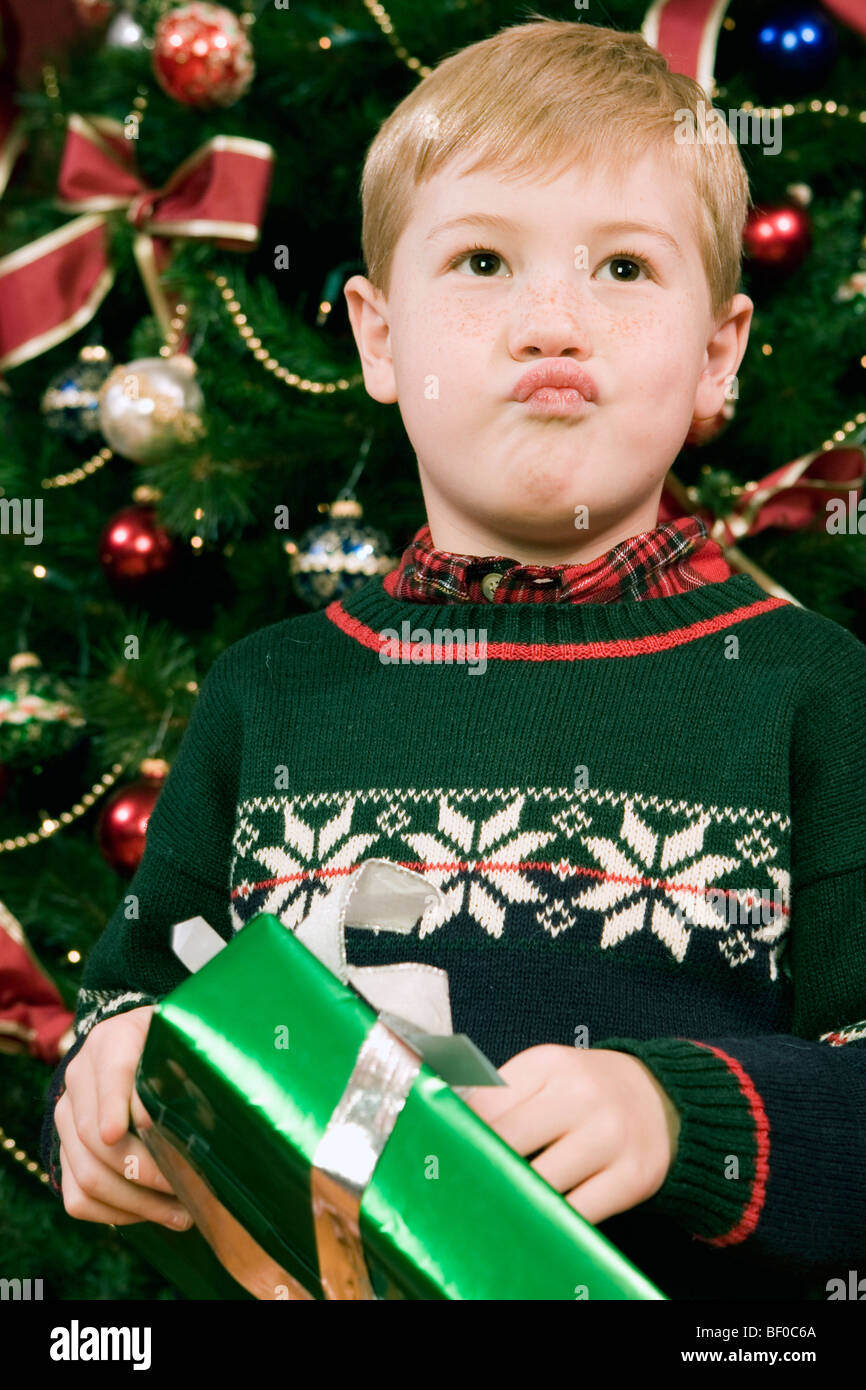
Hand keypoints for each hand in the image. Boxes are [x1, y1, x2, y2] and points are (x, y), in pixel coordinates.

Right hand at [55, 1004, 192, 1228]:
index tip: (121, 1133)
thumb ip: (188, 1067)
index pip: (112, 1074)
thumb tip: (201, 1116)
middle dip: (145, 1170)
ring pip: (86, 1174)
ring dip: (136, 1202)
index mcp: (113, 1043)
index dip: (115, 1106)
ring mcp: (66, 1117)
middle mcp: (80, 1079)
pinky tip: (152, 1214)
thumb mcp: (181, 1042)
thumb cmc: (169, 1047)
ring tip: (181, 1213)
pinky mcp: (63, 1150)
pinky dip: (115, 1213)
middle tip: (189, 1188)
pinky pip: (77, 1197)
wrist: (132, 1045)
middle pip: (95, 1137)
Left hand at [462, 1044, 680, 1224]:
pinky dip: (554, 1220)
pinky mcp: (633, 1177)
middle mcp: (581, 1095)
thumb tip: (442, 1119)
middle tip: (462, 1189)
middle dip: (482, 1170)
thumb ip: (499, 1094)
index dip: (460, 1134)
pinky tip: (539, 1217)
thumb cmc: (584, 1091)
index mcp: (549, 1064)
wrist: (661, 1099)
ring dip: (515, 1199)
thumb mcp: (544, 1075)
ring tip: (496, 1206)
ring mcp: (609, 1137)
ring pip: (541, 1184)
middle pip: (509, 1144)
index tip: (443, 1155)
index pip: (486, 1104)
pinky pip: (579, 1213)